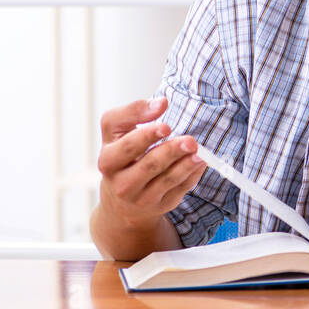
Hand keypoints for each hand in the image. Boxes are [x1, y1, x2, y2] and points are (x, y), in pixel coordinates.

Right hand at [96, 97, 206, 230]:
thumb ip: (133, 112)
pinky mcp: (160, 205)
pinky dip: (192, 174)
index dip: (147, 136)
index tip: (166, 125)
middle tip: (190, 140)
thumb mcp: (115, 132)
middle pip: (150, 164)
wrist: (120, 200)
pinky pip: (179, 189)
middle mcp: (122, 183)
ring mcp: (141, 198)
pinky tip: (199, 162)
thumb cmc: (121, 156)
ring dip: (186, 163)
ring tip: (197, 150)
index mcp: (109, 161)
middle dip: (171, 151)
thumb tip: (160, 103)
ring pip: (167, 179)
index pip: (128, 146)